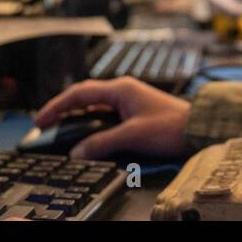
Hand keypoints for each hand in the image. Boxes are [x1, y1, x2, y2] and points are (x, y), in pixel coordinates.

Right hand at [33, 77, 190, 159]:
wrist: (199, 128)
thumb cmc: (172, 126)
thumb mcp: (133, 135)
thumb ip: (103, 143)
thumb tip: (77, 152)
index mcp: (120, 89)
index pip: (79, 94)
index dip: (57, 106)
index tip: (41, 120)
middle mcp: (123, 91)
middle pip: (84, 98)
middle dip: (63, 110)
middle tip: (45, 125)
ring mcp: (129, 101)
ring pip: (94, 107)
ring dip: (77, 117)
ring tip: (60, 130)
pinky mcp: (135, 112)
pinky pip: (105, 115)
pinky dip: (91, 124)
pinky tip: (86, 135)